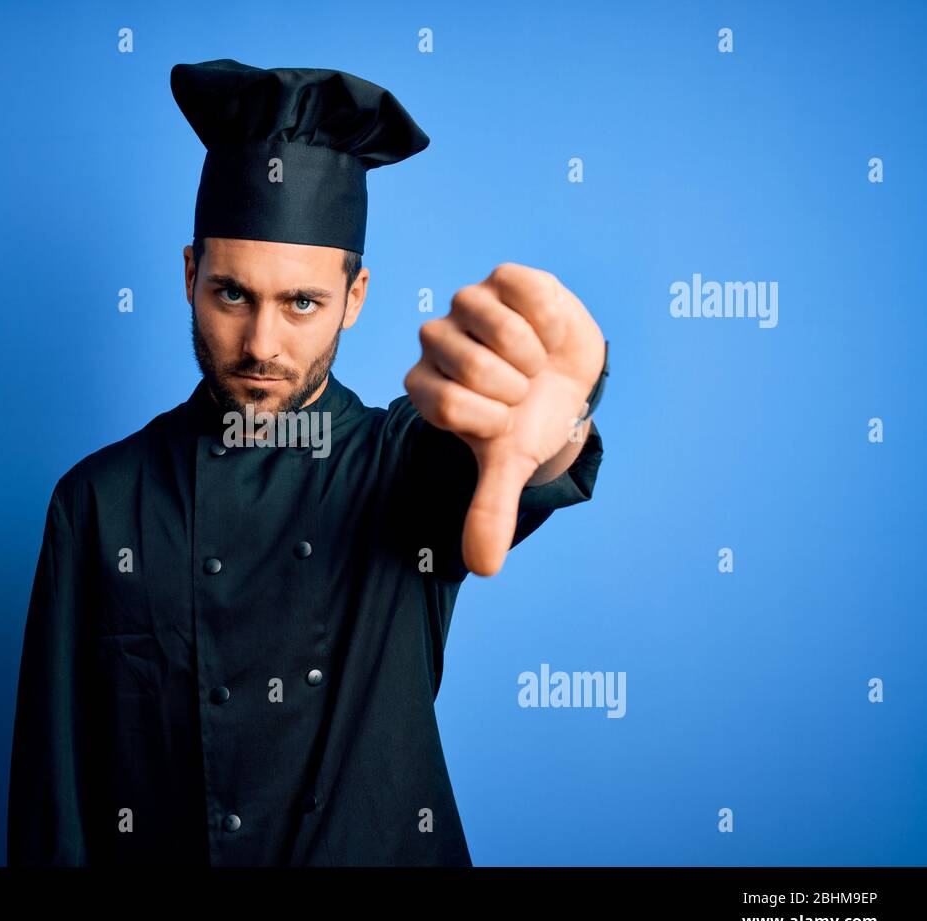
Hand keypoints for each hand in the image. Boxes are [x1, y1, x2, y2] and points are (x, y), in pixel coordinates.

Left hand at [403, 263, 605, 576]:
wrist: (568, 378)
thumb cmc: (528, 419)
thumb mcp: (509, 464)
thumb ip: (488, 510)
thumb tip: (481, 568)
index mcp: (425, 387)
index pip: (446, 404)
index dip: (490, 418)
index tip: (504, 421)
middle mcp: (435, 341)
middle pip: (466, 361)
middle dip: (512, 385)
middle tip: (522, 390)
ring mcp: (467, 305)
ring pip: (490, 321)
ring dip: (529, 351)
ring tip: (535, 361)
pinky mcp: (503, 278)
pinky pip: (520, 289)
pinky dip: (545, 317)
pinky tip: (548, 332)